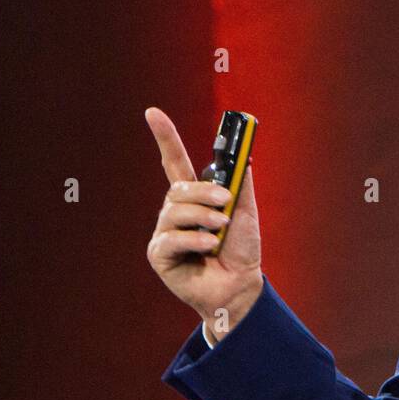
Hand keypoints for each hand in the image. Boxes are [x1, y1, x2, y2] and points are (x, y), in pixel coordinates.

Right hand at [145, 107, 263, 341]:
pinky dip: (194, 239)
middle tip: (226, 201)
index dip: (164, 137)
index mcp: (194, 197)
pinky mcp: (160, 255)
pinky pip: (171, 237)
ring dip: (202, 216)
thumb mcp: (245, 211)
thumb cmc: (241, 250)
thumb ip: (240, 183)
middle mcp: (175, 212)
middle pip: (178, 187)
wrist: (240, 286)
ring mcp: (165, 233)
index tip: (153, 113)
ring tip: (219, 229)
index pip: (174, 162)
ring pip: (174, 211)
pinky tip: (208, 246)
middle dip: (203, 191)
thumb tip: (243, 155)